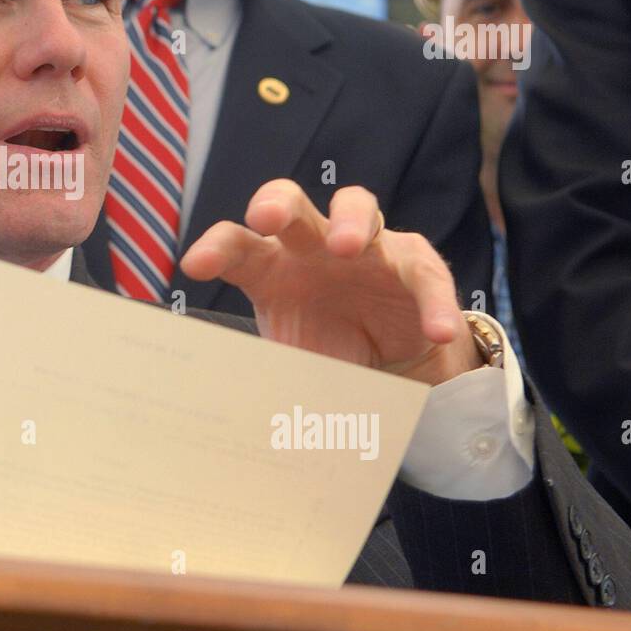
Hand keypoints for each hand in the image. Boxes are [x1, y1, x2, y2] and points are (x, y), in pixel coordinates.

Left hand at [180, 181, 478, 385]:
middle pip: (291, 205)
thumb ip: (265, 377)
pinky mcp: (414, 264)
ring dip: (351, 221)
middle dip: (278, 204)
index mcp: (270, 267)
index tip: (194, 265)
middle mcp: (312, 246)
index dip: (215, 249)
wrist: (386, 372)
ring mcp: (365, 248)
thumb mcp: (290, 365)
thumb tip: (237, 426)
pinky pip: (425, 275)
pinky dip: (434, 302)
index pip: (236, 246)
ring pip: (356, 206)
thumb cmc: (324, 353)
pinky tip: (436, 332)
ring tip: (346, 247)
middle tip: (267, 217)